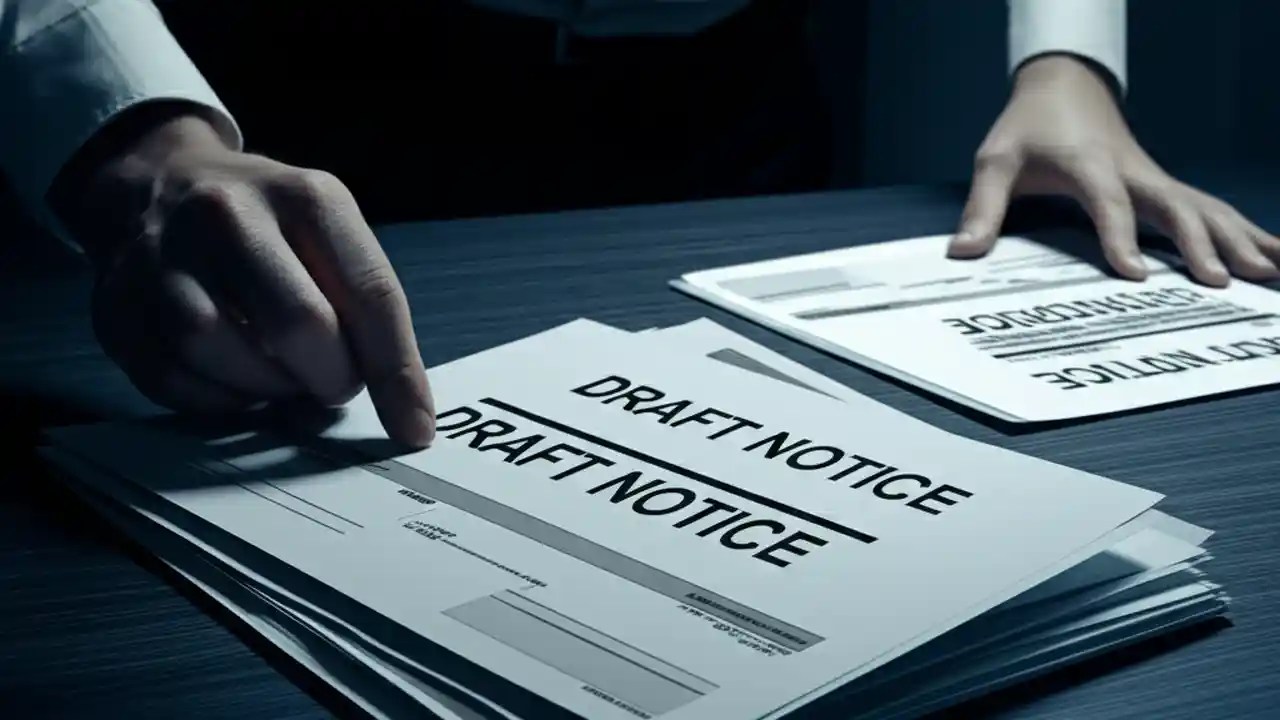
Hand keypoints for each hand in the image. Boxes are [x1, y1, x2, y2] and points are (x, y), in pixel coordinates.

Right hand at [53, 111, 435, 446]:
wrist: (162, 183)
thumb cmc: (268, 225)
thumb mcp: (332, 235)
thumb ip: (368, 310)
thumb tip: (404, 412)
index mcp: (305, 198)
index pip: (369, 294)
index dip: (396, 371)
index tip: (412, 426)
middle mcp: (228, 214)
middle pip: (298, 324)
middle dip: (330, 377)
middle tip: (332, 384)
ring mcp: (160, 254)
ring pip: (220, 350)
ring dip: (267, 389)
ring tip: (284, 380)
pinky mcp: (115, 302)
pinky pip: (169, 377)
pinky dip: (215, 399)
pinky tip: (236, 384)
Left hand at [949, 55, 1279, 286]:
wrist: (1064, 85)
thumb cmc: (1029, 127)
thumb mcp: (996, 160)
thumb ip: (982, 208)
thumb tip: (962, 254)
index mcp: (1091, 164)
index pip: (1110, 203)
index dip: (1121, 237)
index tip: (1134, 275)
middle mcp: (1133, 171)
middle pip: (1176, 205)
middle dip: (1200, 243)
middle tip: (1222, 281)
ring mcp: (1155, 178)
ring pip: (1204, 207)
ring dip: (1238, 238)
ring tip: (1270, 275)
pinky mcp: (1163, 186)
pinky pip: (1208, 209)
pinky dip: (1242, 230)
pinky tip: (1273, 257)